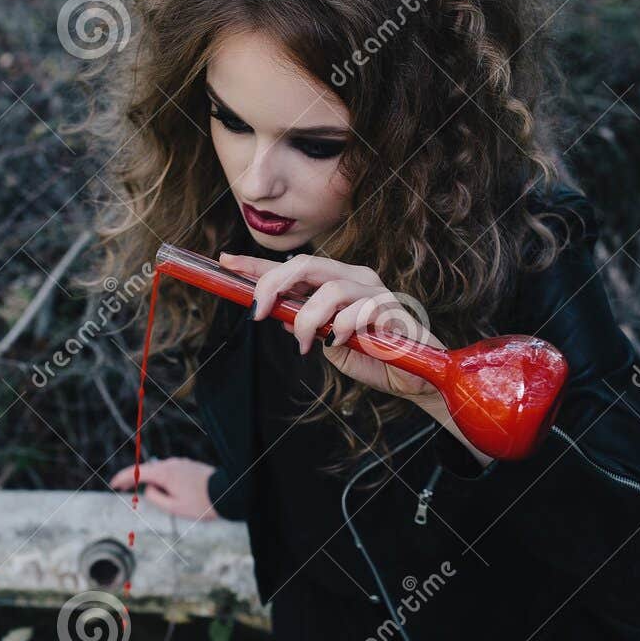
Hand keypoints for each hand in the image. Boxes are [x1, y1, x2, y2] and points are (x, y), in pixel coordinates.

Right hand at [108, 457, 217, 519]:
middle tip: (120, 487)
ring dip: (149, 480)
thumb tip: (149, 490)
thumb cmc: (202, 503)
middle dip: (133, 478)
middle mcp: (171, 464)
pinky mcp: (188, 466)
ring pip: (159, 471)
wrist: (228, 493)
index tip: (112, 484)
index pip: (137, 473)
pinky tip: (163, 489)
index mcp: (165, 473)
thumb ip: (156, 499)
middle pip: (147, 470)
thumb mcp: (174, 508)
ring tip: (144, 491)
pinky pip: (169, 472)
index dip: (122, 478)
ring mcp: (180, 463)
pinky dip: (161, 479)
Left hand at [217, 252, 445, 407]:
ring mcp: (374, 290)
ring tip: (305, 344)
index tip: (226, 262)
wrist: (413, 377)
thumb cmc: (372, 356)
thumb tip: (276, 315)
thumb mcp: (327, 342)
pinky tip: (338, 342)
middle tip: (257, 312)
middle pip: (306, 264)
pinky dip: (342, 327)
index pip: (291, 269)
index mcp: (334, 283)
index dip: (257, 265)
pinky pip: (360, 309)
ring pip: (330, 288)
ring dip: (308, 319)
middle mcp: (353, 278)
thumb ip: (304, 325)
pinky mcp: (392, 308)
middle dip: (274, 284)